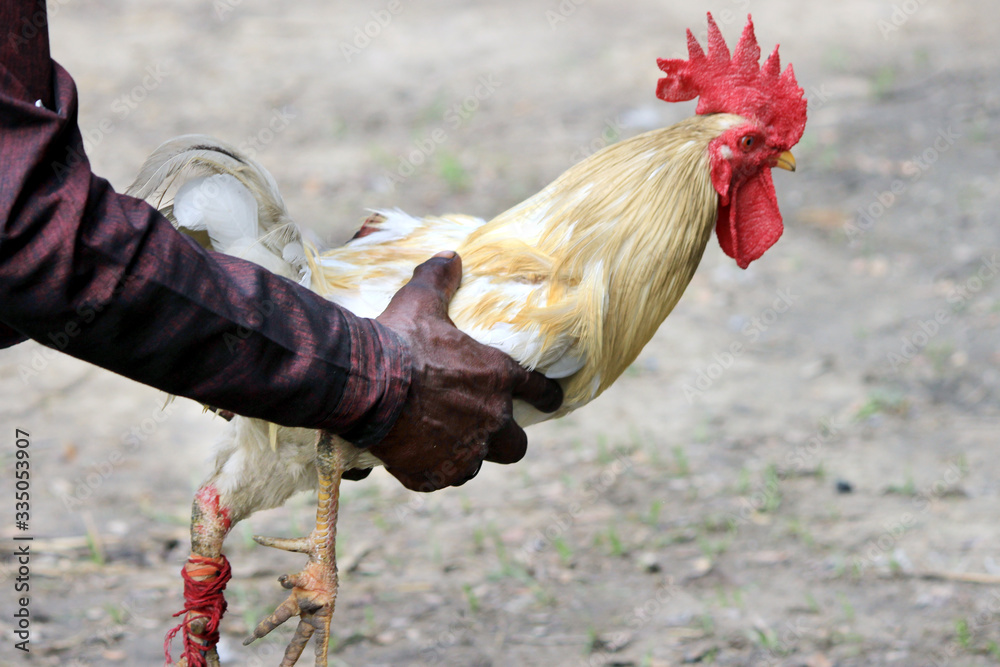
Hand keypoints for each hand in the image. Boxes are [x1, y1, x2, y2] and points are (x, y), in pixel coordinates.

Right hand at [367, 251, 561, 491]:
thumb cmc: (399, 339)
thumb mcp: (421, 301)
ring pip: (476, 465)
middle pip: (516, 446)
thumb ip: (439, 280)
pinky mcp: (433, 474)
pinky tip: (412, 458)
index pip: (541, 391)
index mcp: (497, 378)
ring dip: (464, 456)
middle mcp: (490, 421)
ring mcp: (463, 453)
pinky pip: (439, 478)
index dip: (547, 396)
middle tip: (486, 430)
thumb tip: (450, 256)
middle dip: (505, 439)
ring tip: (442, 444)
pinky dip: (428, 470)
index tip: (550, 400)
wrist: (365, 383)